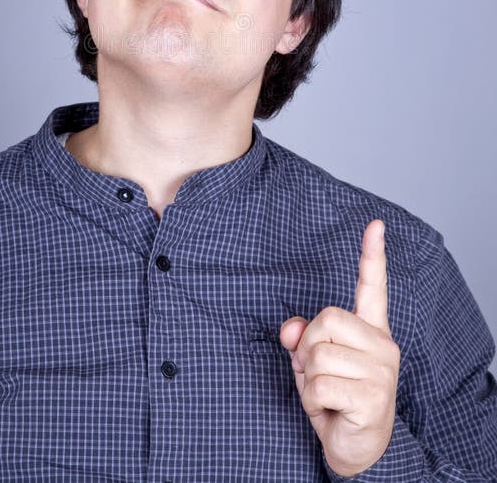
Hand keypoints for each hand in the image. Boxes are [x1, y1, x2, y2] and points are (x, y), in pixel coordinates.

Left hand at [279, 220, 399, 477]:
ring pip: (318, 353)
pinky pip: (320, 384)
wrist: (357, 448)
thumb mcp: (312, 362)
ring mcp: (382, 371)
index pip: (373, 286)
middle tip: (318, 371)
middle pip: (326, 318)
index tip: (375, 224)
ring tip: (325, 392)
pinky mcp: (373, 398)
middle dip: (308, 345)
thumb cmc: (335, 396)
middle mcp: (382, 345)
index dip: (372, 255)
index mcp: (370, 330)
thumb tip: (290, 329)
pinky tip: (330, 409)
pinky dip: (312, 398)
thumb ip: (301, 337)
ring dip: (309, 377)